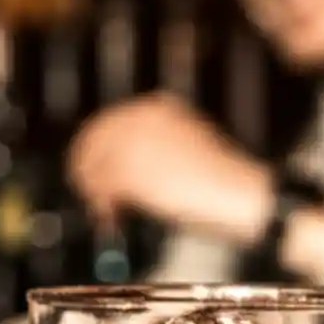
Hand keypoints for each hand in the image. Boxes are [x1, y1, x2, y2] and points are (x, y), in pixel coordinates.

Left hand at [69, 93, 274, 243]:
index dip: (94, 150)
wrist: (235, 191)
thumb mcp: (183, 148)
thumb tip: (118, 173)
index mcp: (157, 107)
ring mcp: (131, 142)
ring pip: (93, 166)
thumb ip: (149, 150)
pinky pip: (100, 187)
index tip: (89, 170)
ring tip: (108, 211)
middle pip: (92, 141)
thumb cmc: (218, 178)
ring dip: (95, 191)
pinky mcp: (127, 168)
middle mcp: (140, 117)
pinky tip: (112, 215)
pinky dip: (101, 204)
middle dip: (89, 171)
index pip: (107, 123)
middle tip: (94, 196)